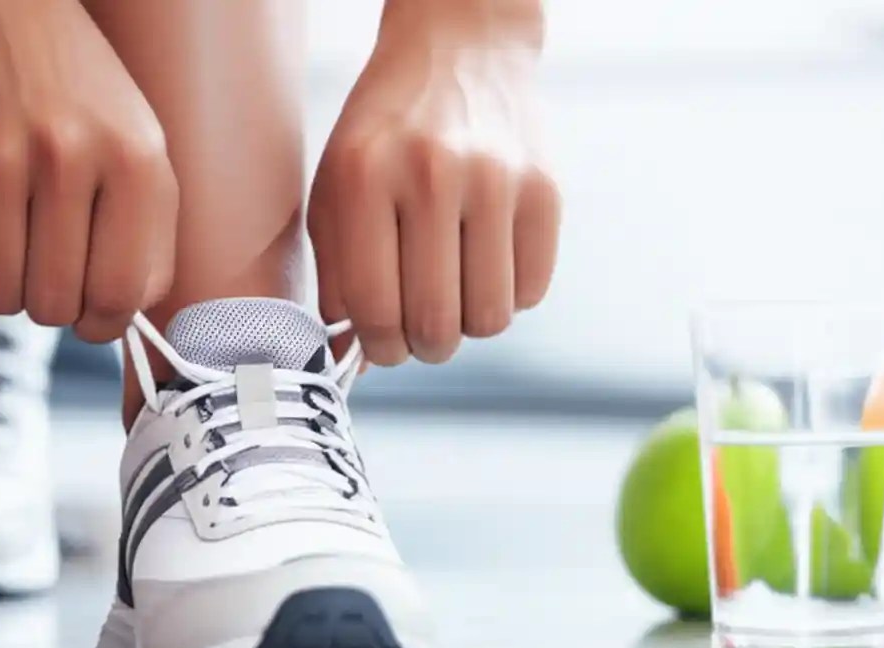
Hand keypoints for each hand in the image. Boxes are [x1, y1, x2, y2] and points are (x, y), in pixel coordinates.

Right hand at [0, 0, 176, 340]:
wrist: (13, 21)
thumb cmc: (91, 101)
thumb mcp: (147, 156)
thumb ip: (149, 236)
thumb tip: (128, 315)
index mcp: (133, 162)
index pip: (123, 290)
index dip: (109, 323)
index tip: (100, 319)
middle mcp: (67, 159)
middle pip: (58, 302)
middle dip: (61, 310)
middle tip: (63, 285)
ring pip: (4, 292)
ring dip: (18, 290)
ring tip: (32, 256)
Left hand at [308, 0, 559, 365]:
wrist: (461, 51)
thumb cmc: (387, 133)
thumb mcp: (338, 188)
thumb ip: (338, 275)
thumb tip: (355, 361)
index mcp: (364, 175)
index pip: (373, 307)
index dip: (378, 348)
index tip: (383, 347)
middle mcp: (433, 175)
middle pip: (435, 323)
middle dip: (424, 346)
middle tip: (421, 330)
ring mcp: (497, 181)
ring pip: (488, 318)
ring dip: (469, 322)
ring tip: (456, 289)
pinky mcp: (546, 191)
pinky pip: (531, 292)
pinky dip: (508, 294)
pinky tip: (488, 260)